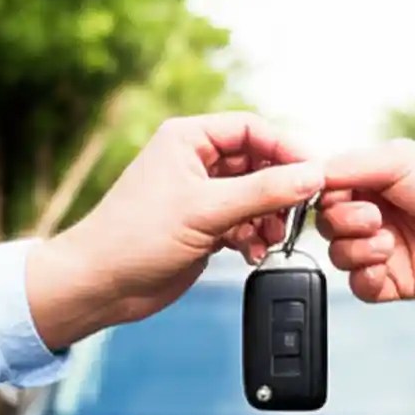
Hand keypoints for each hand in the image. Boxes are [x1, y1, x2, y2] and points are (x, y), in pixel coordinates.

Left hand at [48, 112, 322, 325]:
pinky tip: (253, 252)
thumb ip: (263, 191)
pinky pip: (244, 222)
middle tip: (300, 213)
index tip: (315, 173)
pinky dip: (254, 236)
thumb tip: (310, 176)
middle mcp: (195, 161)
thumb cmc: (133, 238)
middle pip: (259, 163)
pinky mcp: (203, 225)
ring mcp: (200, 195)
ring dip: (269, 217)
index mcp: (189, 138)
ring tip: (273, 237)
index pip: (253, 129)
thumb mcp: (206, 210)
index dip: (287, 149)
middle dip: (280, 190)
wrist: (100, 285)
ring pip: (255, 196)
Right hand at [318, 138, 414, 301]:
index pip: (326, 191)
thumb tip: (309, 172)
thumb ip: (350, 165)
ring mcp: (385, 250)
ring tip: (387, 241)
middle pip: (327, 225)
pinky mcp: (395, 281)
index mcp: (375, 182)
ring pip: (339, 256)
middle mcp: (376, 215)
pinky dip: (364, 275)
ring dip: (356, 248)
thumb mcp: (400, 159)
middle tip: (374, 218)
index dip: (324, 196)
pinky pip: (359, 286)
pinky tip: (384, 262)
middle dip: (343, 222)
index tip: (335, 194)